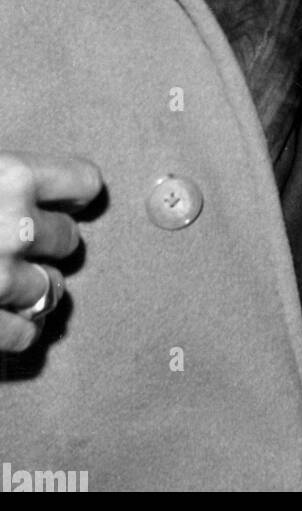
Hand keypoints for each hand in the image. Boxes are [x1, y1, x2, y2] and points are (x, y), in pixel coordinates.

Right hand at [0, 151, 101, 352]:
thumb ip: (5, 176)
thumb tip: (31, 182)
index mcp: (9, 177)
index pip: (83, 181)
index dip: (72, 194)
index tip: (66, 200)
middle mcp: (14, 226)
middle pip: (69, 238)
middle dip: (48, 243)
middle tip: (19, 240)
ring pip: (51, 288)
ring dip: (33, 287)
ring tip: (4, 280)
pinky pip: (23, 334)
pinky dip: (16, 329)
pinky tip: (4, 317)